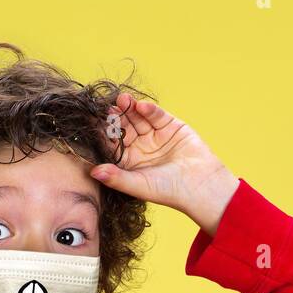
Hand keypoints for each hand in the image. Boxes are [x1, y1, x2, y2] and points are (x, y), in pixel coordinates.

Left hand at [88, 93, 239, 236]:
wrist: (201, 186)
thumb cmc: (169, 191)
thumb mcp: (138, 185)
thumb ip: (116, 178)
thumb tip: (92, 172)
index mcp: (129, 162)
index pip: (113, 144)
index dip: (104, 134)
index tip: (94, 124)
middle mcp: (140, 147)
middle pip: (124, 128)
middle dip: (116, 118)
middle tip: (108, 108)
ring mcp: (155, 135)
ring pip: (138, 118)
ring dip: (130, 109)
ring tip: (123, 100)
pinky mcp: (171, 126)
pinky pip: (156, 115)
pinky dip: (149, 110)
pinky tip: (141, 107)